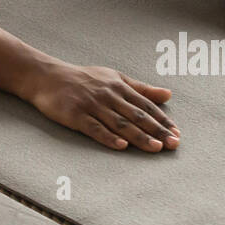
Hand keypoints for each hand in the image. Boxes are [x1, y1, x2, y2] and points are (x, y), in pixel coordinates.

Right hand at [25, 62, 178, 150]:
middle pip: (136, 116)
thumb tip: (168, 94)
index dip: (162, 120)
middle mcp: (108, 94)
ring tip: (155, 148)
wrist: (47, 77)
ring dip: (139, 136)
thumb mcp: (113, 78)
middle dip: (157, 130)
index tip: (177, 133)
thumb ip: (141, 88)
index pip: (146, 105)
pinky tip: (122, 146)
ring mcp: (92, 105)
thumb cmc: (83, 78)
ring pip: (120, 123)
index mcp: (119, 86)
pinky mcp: (76, 115)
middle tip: (173, 144)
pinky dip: (109, 137)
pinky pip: (95, 128)